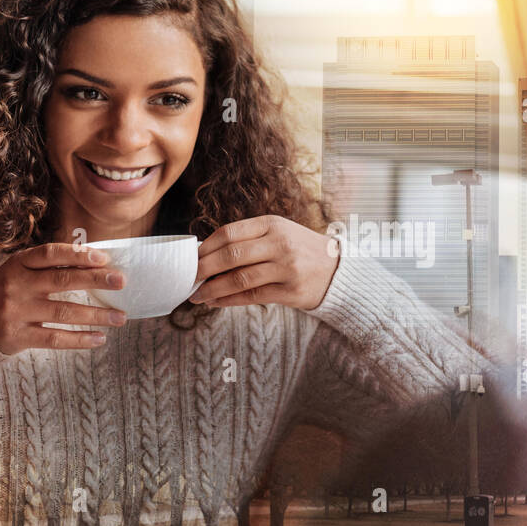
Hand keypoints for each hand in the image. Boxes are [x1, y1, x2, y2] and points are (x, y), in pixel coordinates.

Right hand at [0, 242, 127, 354]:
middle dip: (95, 280)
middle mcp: (16, 285)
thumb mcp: (18, 271)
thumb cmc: (5, 292)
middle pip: (62, 281)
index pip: (50, 254)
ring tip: (120, 317)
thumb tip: (95, 262)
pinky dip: (80, 339)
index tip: (103, 258)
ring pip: (64, 313)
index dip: (77, 254)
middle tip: (122, 282)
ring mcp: (16, 312)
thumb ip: (48, 266)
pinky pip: (55, 339)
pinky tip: (100, 338)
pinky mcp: (17, 336)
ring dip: (96, 315)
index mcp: (18, 264)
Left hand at [188, 215, 339, 309]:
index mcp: (272, 224)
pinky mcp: (290, 291)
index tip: (191, 258)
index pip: (230, 233)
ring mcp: (287, 268)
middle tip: (188, 277)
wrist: (337, 270)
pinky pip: (252, 296)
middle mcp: (280, 243)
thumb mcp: (278, 233)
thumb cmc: (299, 250)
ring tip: (197, 294)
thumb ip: (247, 240)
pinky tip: (215, 301)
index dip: (206, 247)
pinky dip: (229, 300)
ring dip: (213, 288)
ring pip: (239, 279)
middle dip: (204, 268)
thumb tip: (206, 254)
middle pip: (231, 256)